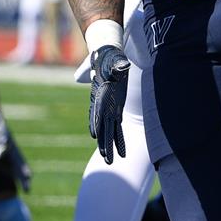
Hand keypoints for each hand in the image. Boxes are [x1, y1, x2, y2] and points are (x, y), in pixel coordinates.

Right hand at [86, 43, 130, 160]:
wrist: (109, 59)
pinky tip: (118, 151)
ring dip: (110, 146)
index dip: (96, 123)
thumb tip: (125, 65)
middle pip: (103, 128)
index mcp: (101, 96)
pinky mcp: (115, 110)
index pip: (97, 112)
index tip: (95, 135)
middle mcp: (103, 106)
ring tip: (110, 161)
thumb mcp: (116, 62)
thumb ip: (119, 66)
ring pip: (109, 131)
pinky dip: (118, 139)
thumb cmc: (112, 60)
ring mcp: (109, 110)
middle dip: (105, 144)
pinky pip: (116, 128)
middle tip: (107, 159)